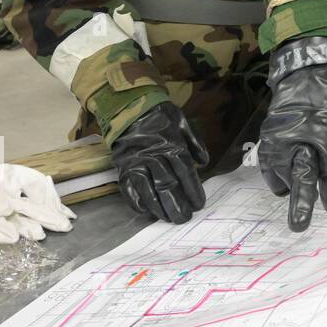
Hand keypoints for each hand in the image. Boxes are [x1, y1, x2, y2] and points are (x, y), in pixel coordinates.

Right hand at [111, 101, 208, 224]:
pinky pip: (129, 189)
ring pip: (149, 191)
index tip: (199, 204)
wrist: (129, 107)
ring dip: (159, 208)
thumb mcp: (183, 122)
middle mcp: (154, 157)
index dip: (193, 190)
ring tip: (168, 219)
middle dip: (178, 204)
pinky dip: (137, 202)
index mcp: (172, 146)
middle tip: (185, 218)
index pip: (185, 173)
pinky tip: (147, 211)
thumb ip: (195, 143)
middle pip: (168, 185)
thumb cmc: (160, 116)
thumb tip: (203, 163)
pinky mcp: (122, 169)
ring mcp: (136, 164)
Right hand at [259, 37, 326, 232]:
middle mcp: (305, 141)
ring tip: (305, 165)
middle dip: (302, 205)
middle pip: (304, 180)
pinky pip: (271, 173)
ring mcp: (282, 141)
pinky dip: (281, 175)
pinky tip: (292, 163)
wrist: (309, 72)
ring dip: (297, 182)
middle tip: (298, 227)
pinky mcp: (267, 141)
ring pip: (286, 179)